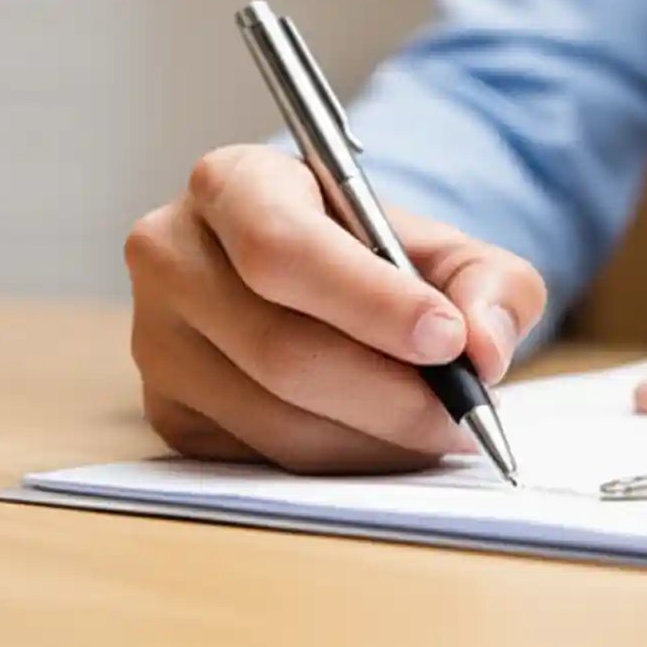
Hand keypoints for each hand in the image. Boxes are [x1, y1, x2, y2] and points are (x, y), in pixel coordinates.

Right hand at [126, 145, 545, 472]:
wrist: (317, 284)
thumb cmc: (376, 258)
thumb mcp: (444, 248)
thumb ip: (488, 282)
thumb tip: (484, 346)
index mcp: (232, 184)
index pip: (284, 249)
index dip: (371, 303)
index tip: (448, 340)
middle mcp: (173, 256)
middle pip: (282, 351)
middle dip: (392, 394)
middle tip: (463, 410)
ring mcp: (158, 341)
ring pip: (276, 420)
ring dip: (376, 440)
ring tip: (438, 426)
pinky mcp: (169, 413)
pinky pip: (263, 458)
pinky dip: (343, 461)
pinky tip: (383, 439)